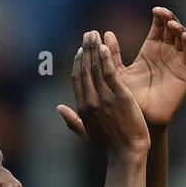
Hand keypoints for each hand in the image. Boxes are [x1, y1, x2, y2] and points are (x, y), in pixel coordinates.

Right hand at [56, 31, 149, 152]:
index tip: (81, 50)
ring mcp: (105, 98)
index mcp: (83, 108)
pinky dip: (106, 58)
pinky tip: (104, 46)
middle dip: (85, 49)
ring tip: (95, 34)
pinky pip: (110, 73)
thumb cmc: (109, 146)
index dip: (78, 62)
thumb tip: (58, 108)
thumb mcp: (87, 136)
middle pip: (85, 69)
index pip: (77, 79)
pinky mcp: (120, 96)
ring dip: (94, 48)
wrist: (127, 152)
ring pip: (96, 68)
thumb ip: (72, 122)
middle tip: (88, 34)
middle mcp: (91, 100)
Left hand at [106, 7, 185, 127]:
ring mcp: (176, 61)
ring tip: (172, 24)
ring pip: (183, 37)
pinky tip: (184, 36)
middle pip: (172, 27)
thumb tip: (105, 34)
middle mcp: (165, 53)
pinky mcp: (184, 72)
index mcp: (150, 50)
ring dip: (180, 28)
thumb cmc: (128, 99)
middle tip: (163, 13)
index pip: (159, 26)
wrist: (140, 120)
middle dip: (170, 17)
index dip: (160, 15)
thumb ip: (112, 55)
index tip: (155, 10)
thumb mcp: (118, 73)